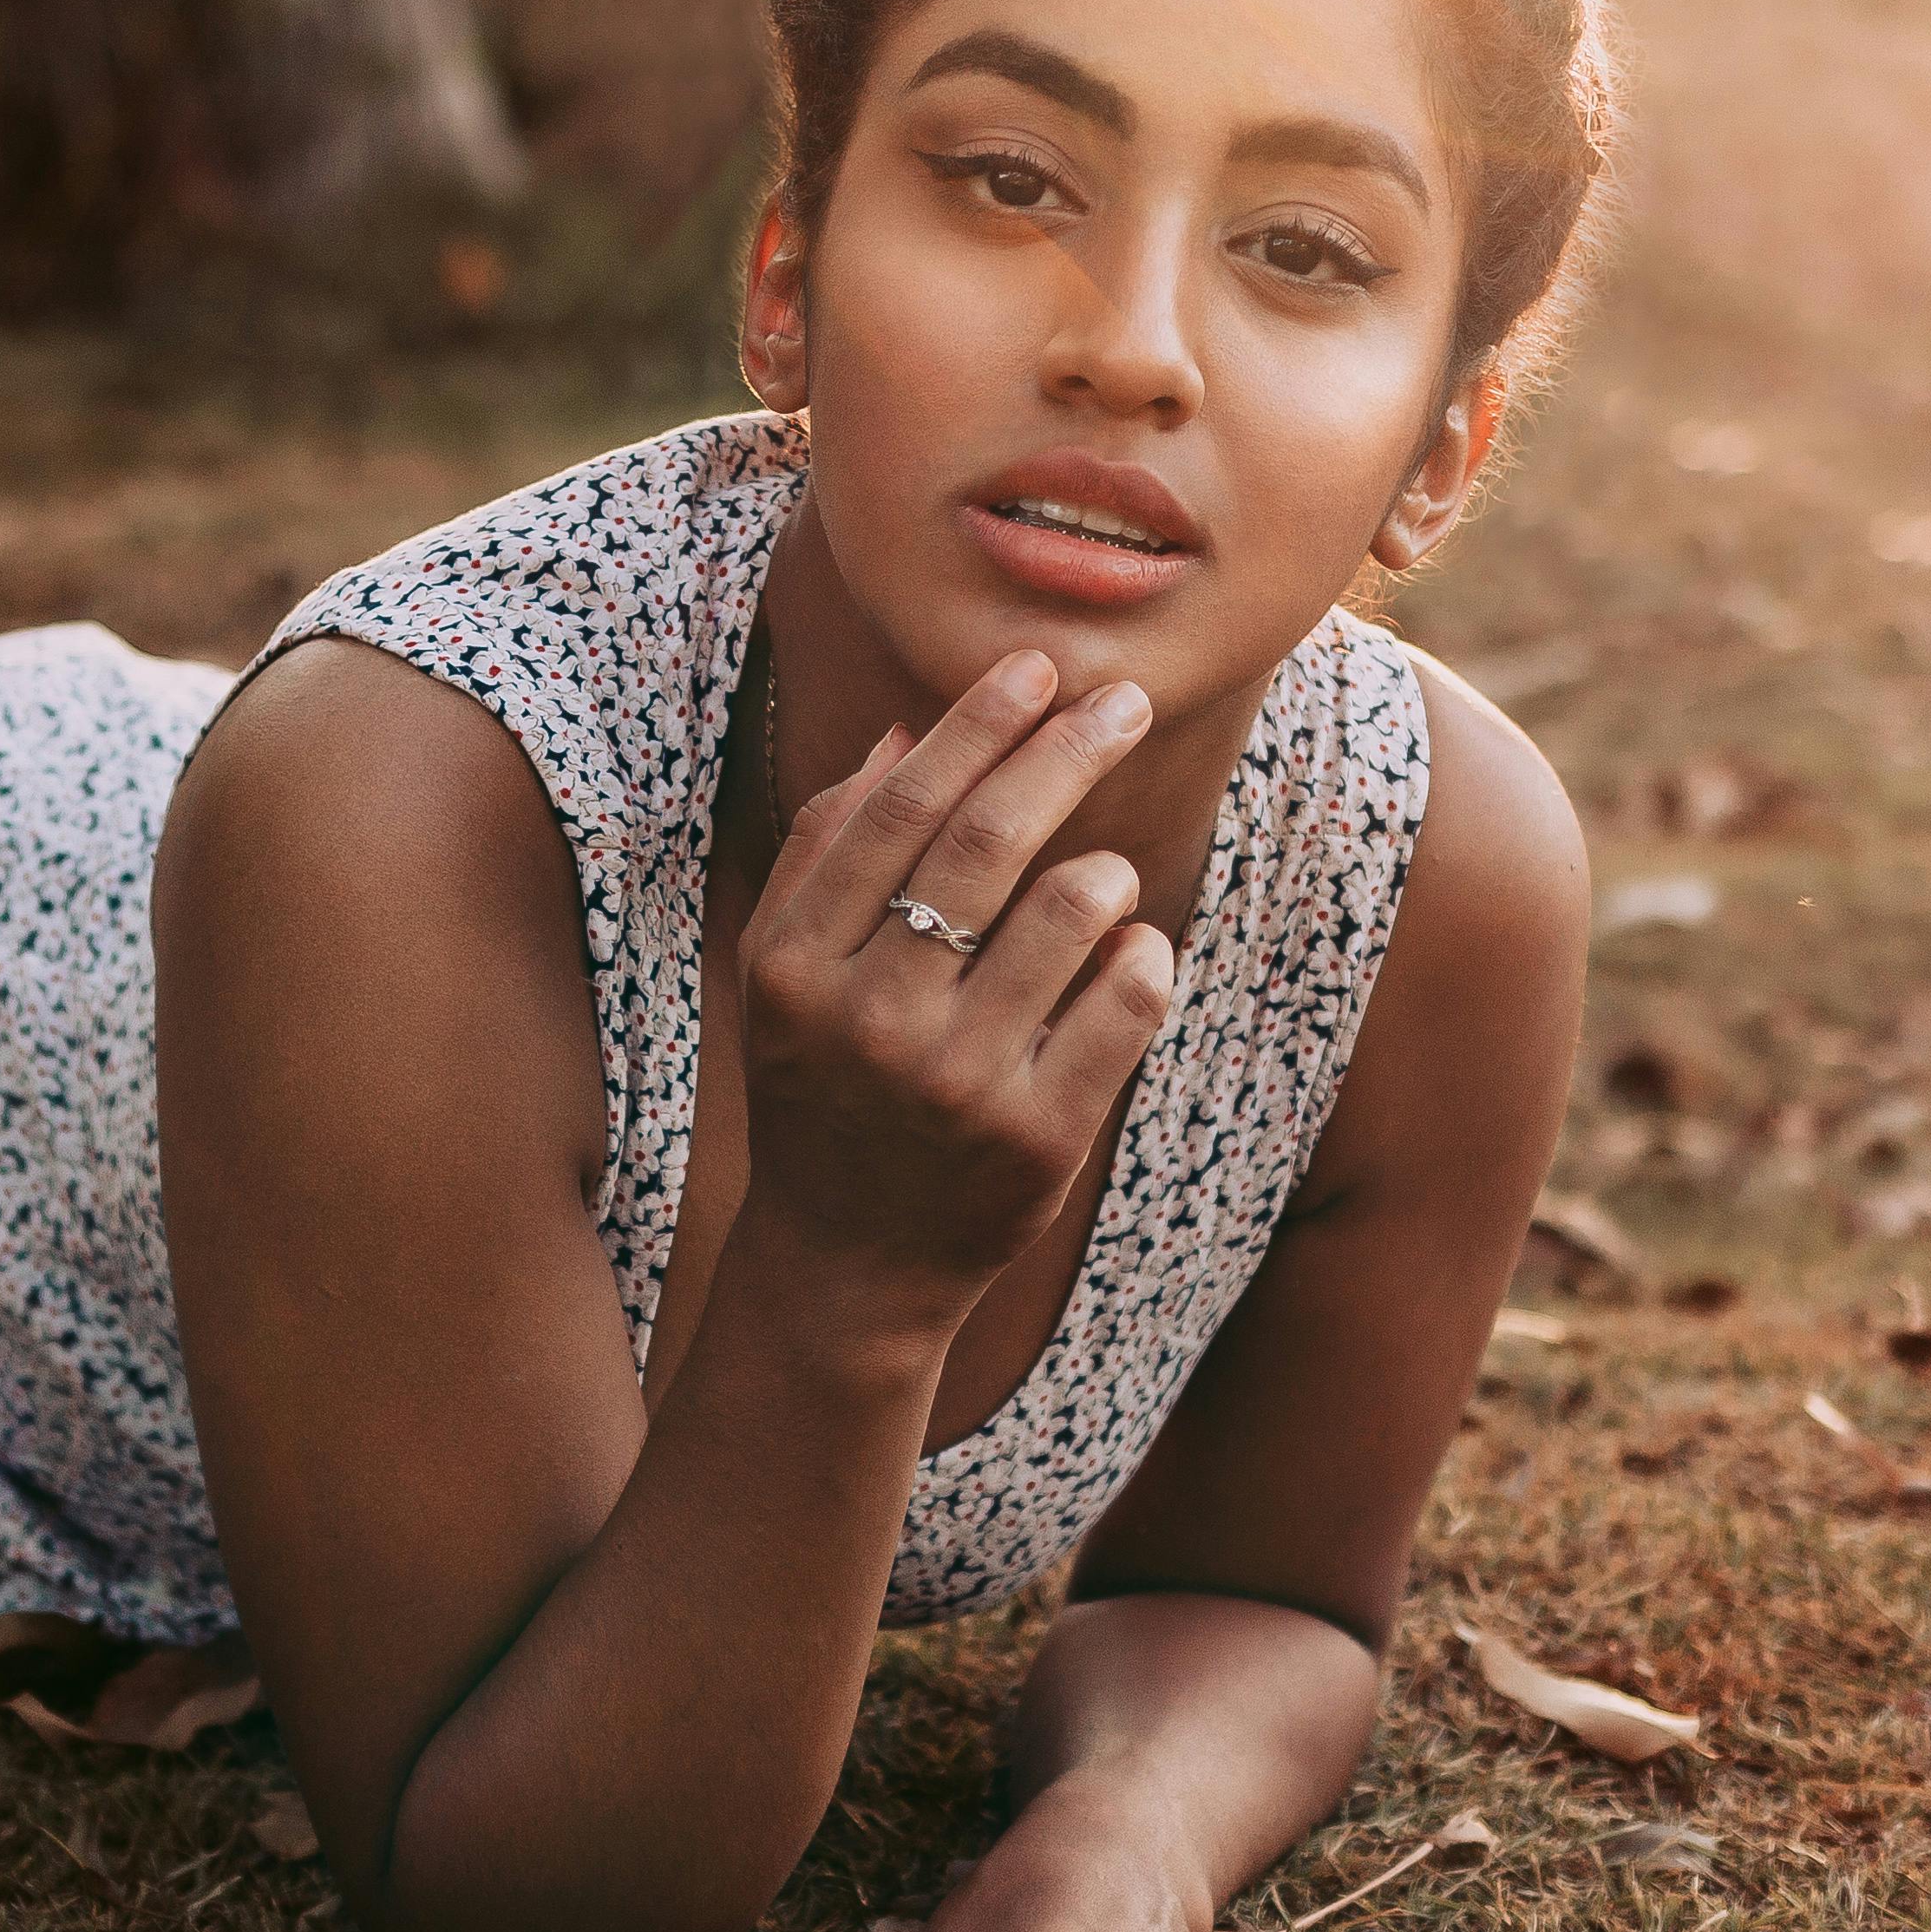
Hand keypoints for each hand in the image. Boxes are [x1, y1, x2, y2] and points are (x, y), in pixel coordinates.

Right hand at [738, 649, 1173, 1297]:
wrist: (850, 1264)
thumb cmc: (826, 1088)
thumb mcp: (788, 976)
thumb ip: (828, 854)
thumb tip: (902, 735)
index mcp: (794, 966)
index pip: (897, 811)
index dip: (975, 726)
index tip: (1037, 667)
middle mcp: (869, 1019)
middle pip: (990, 841)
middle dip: (1066, 750)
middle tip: (1124, 702)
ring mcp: (957, 1082)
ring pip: (1072, 908)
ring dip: (1105, 868)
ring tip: (1101, 877)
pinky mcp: (1039, 1136)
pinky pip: (1129, 997)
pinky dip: (1143, 951)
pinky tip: (1124, 952)